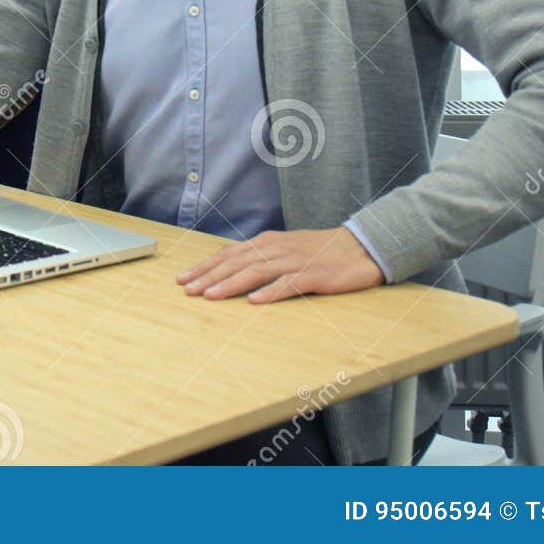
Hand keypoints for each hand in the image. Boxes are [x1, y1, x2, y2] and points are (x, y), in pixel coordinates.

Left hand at [176, 227, 385, 303]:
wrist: (360, 247)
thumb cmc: (319, 251)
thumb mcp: (284, 249)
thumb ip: (260, 257)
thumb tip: (230, 268)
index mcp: (266, 242)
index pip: (228, 255)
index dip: (205, 267)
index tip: (182, 279)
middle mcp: (276, 248)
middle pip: (236, 262)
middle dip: (208, 276)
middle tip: (186, 289)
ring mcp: (295, 261)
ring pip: (256, 272)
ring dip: (230, 284)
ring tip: (210, 295)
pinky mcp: (314, 274)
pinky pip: (288, 284)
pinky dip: (269, 292)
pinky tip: (253, 301)